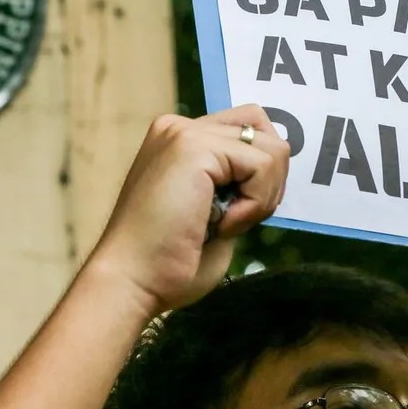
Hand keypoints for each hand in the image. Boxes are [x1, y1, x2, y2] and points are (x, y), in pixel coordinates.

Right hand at [83, 104, 289, 315]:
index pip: (247, 129)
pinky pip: (262, 166)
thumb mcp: (213, 211)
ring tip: (224, 224)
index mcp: (180, 140)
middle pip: (264, 130)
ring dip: (263, 196)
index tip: (239, 213)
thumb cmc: (167, 262)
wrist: (132, 281)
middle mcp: (180, 127)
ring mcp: (185, 133)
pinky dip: (254, 204)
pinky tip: (220, 225)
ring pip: (271, 148)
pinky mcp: (194, 147)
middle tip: (238, 218)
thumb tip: (275, 172)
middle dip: (269, 180)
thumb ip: (236, 184)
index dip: (261, 173)